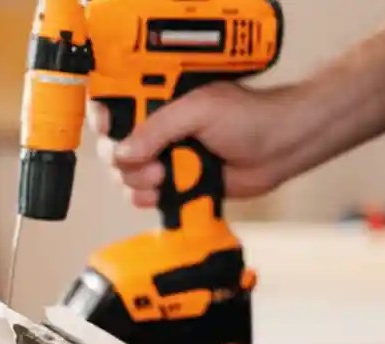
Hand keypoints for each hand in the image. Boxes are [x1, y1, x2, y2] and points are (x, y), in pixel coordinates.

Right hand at [90, 83, 307, 208]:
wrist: (281, 148)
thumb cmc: (249, 117)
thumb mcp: (200, 110)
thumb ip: (159, 128)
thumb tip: (123, 151)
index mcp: (157, 103)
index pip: (113, 110)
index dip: (103, 123)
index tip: (110, 133)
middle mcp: (155, 131)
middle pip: (112, 150)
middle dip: (124, 163)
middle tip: (154, 165)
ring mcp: (163, 158)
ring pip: (125, 177)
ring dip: (137, 183)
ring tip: (163, 180)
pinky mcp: (174, 184)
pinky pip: (144, 196)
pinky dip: (147, 199)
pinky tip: (162, 195)